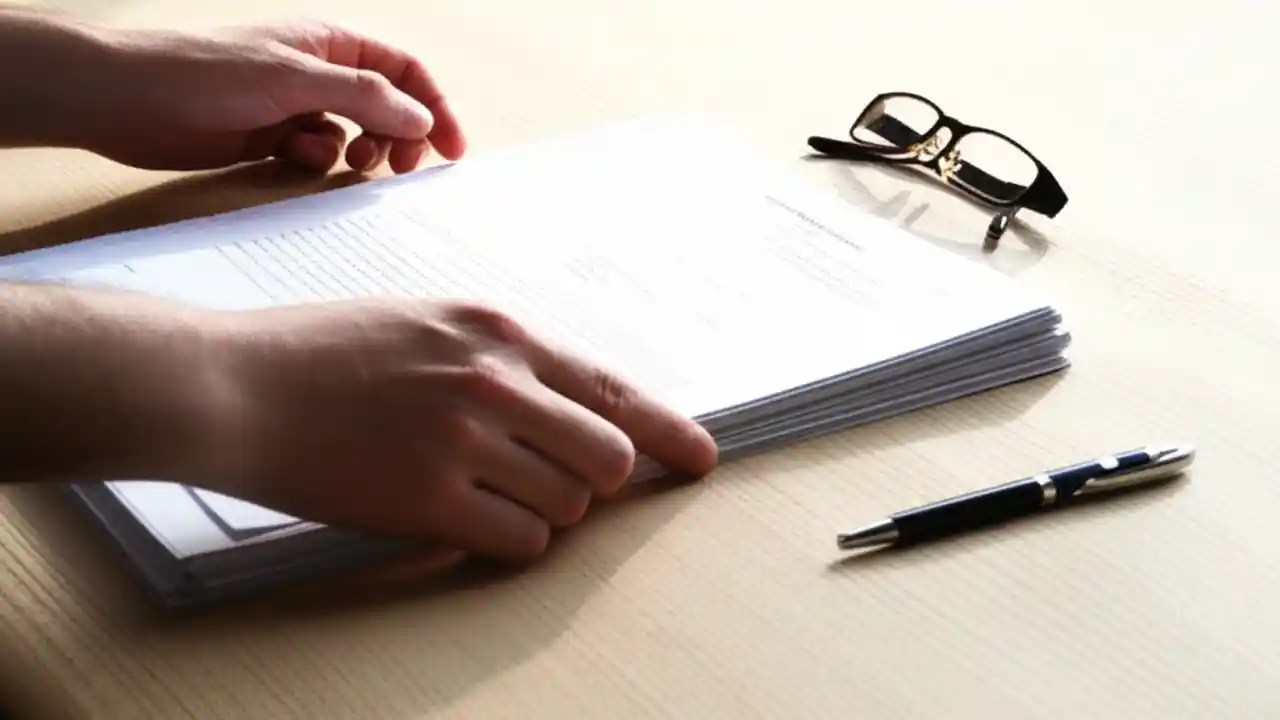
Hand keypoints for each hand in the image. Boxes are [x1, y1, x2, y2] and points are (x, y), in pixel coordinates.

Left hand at [0, 10, 463, 172]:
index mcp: (330, 44)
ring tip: (347, 163)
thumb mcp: (296, 79)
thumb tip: (423, 118)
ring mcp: (293, 107)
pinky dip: (314, 162)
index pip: (404, 71)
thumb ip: (366, 98)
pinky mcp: (269, 140)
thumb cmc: (203, 74)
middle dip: (399, 137)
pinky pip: (315, 156)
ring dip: (357, 153)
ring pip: (353, 136)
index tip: (453, 150)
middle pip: (386, 107)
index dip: (434, 106)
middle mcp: (317, 73)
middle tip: (400, 168)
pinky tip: (292, 158)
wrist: (125, 100)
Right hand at [209, 299, 717, 561]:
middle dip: (592, 483)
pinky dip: (508, 542)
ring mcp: (466, 442)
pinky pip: (521, 543)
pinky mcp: (430, 502)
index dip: (670, 431)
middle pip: (609, 460)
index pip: (614, 389)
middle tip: (551, 484)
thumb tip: (569, 412)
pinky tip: (463, 521)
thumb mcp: (427, 322)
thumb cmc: (323, 352)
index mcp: (498, 333)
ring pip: (567, 507)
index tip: (701, 459)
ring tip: (479, 491)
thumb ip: (504, 359)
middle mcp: (496, 382)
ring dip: (541, 512)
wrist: (235, 384)